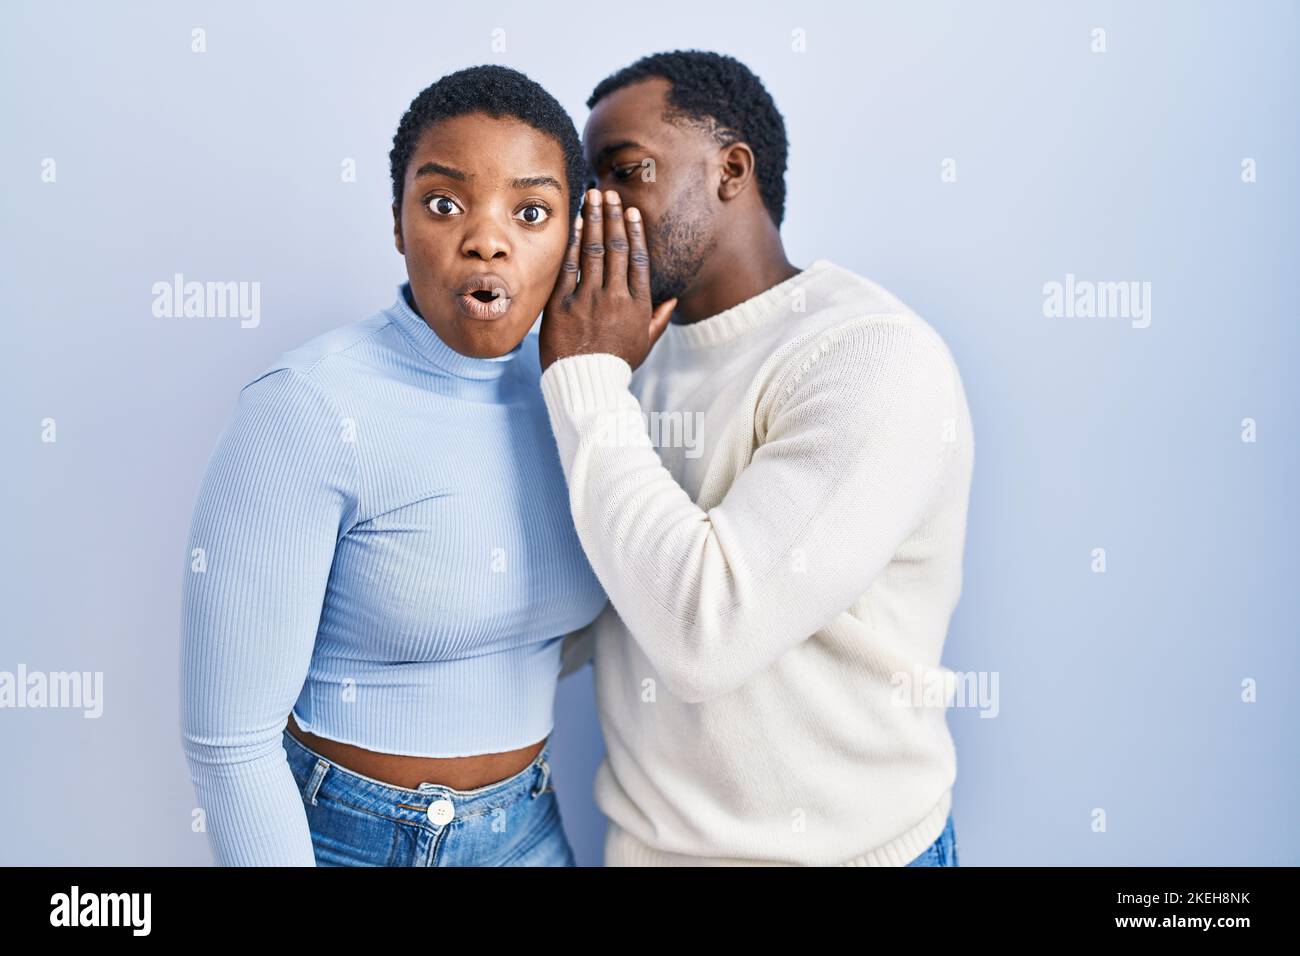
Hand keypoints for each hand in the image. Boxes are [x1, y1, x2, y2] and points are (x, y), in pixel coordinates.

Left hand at [540, 188, 677, 372]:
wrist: (585, 385)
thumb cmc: (616, 365)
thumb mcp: (644, 344)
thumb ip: (658, 320)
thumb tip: (672, 300)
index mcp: (638, 305)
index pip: (639, 259)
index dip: (634, 232)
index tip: (630, 212)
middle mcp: (615, 297)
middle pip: (616, 248)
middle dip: (612, 216)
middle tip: (609, 193)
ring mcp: (588, 299)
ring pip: (593, 250)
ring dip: (593, 219)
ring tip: (592, 197)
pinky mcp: (563, 305)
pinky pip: (569, 267)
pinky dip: (572, 242)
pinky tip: (574, 223)